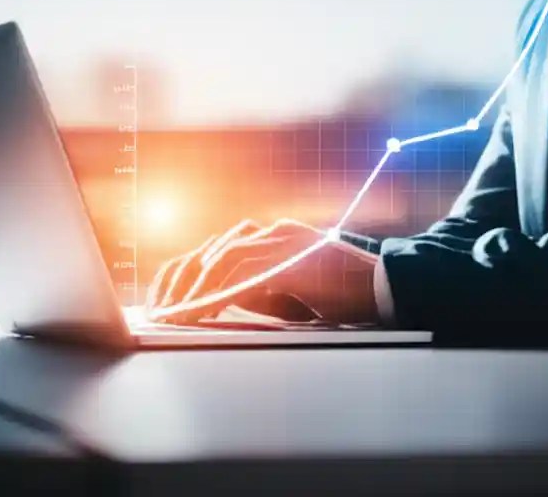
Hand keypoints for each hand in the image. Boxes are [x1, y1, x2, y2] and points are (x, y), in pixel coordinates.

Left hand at [145, 218, 379, 324]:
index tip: (166, 304)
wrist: (384, 291)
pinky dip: (221, 292)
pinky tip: (205, 311)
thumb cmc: (340, 296)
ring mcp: (283, 240)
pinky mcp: (292, 256)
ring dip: (197, 289)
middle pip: (212, 251)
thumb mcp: (287, 292)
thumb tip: (216, 301)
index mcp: (270, 238)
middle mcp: (273, 232)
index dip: (185, 277)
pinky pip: (245, 272)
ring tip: (179, 315)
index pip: (215, 251)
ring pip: (224, 257)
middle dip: (183, 283)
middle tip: (163, 312)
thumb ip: (254, 289)